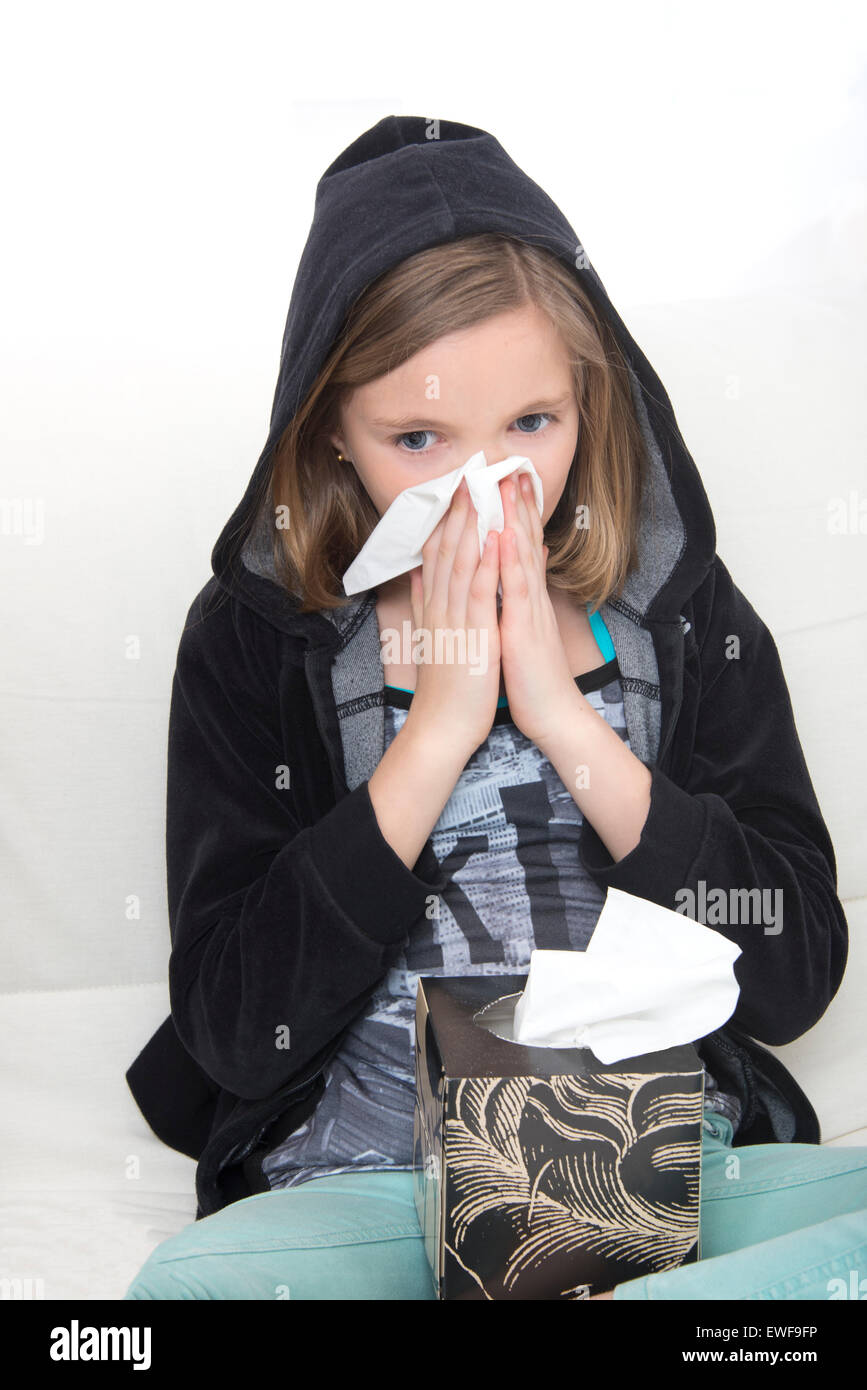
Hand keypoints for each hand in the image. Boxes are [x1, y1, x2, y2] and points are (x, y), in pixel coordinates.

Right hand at [405, 477, 501, 757]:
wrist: (442, 728)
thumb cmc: (445, 690)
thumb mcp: (432, 641)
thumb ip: (425, 609)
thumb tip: (419, 580)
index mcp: (434, 609)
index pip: (437, 556)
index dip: (446, 520)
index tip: (454, 491)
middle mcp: (440, 608)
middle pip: (446, 550)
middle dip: (457, 511)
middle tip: (465, 474)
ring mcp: (455, 620)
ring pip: (460, 562)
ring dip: (470, 524)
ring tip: (478, 491)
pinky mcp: (472, 635)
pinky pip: (478, 592)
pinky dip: (485, 562)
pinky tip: (493, 537)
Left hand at [496, 472, 581, 748]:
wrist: (552, 714)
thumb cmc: (533, 676)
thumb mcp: (526, 627)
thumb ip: (524, 594)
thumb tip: (527, 561)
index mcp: (526, 598)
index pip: (520, 545)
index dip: (516, 511)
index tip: (509, 478)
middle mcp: (530, 597)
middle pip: (524, 540)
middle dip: (518, 501)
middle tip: (512, 463)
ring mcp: (529, 610)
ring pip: (521, 555)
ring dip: (516, 517)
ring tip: (510, 483)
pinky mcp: (524, 628)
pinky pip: (516, 589)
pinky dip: (510, 561)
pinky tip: (503, 536)